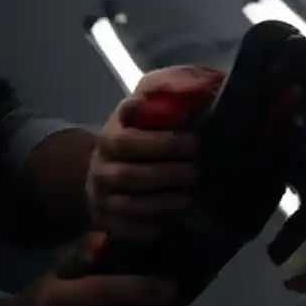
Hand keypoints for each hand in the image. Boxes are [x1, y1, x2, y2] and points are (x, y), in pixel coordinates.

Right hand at [87, 66, 222, 239]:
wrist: (100, 172)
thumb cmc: (135, 135)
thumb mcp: (143, 106)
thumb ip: (165, 88)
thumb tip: (205, 76)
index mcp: (113, 134)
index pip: (128, 138)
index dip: (160, 141)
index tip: (193, 139)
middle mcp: (103, 165)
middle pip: (132, 174)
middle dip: (168, 173)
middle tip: (197, 171)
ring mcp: (101, 195)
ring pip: (130, 203)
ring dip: (163, 202)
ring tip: (189, 197)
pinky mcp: (105, 220)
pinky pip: (125, 229)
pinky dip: (148, 228)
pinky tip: (169, 223)